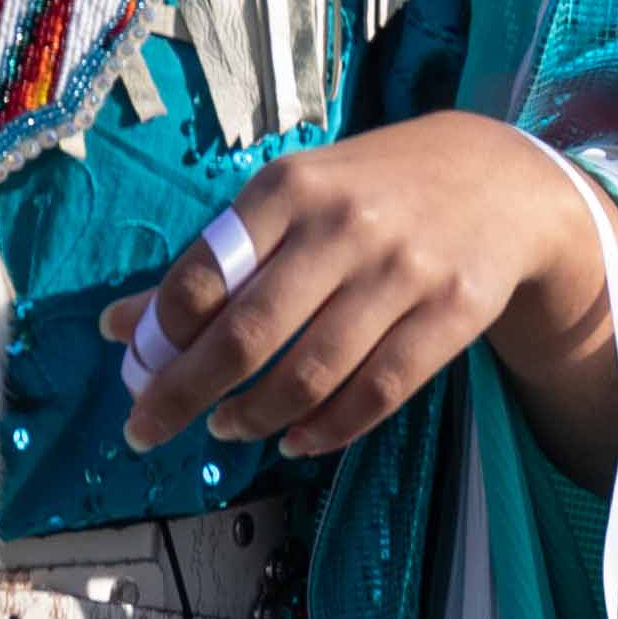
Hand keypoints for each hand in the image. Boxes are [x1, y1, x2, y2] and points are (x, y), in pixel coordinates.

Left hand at [104, 114, 617, 460]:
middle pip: (249, 333)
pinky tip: (294, 439)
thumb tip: (118, 326)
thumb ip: (211, 261)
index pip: (205, 274)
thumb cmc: (368, 192)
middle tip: (148, 429)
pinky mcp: (452, 314)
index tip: (134, 373)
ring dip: (254, 415)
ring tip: (227, 427)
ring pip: (312, 372)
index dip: (162, 337)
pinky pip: (377, 393)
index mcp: (289, 188)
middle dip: (186, 392)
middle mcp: (343, 226)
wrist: (498, 179)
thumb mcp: (290, 199)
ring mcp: (403, 273)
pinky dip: (326, 429)